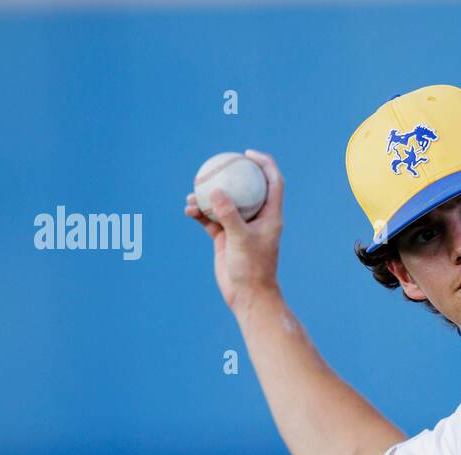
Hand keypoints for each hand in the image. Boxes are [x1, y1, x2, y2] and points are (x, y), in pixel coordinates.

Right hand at [185, 149, 284, 315]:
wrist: (247, 295)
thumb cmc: (252, 268)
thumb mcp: (241, 240)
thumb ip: (229, 215)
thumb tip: (216, 191)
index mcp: (270, 215)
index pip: (273, 182)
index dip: (264, 164)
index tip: (247, 154)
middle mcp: (256, 219)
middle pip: (246, 188)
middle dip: (231, 174)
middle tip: (215, 164)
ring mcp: (239, 227)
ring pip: (223, 203)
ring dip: (207, 197)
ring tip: (192, 194)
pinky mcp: (225, 238)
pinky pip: (210, 219)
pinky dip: (199, 214)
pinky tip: (188, 210)